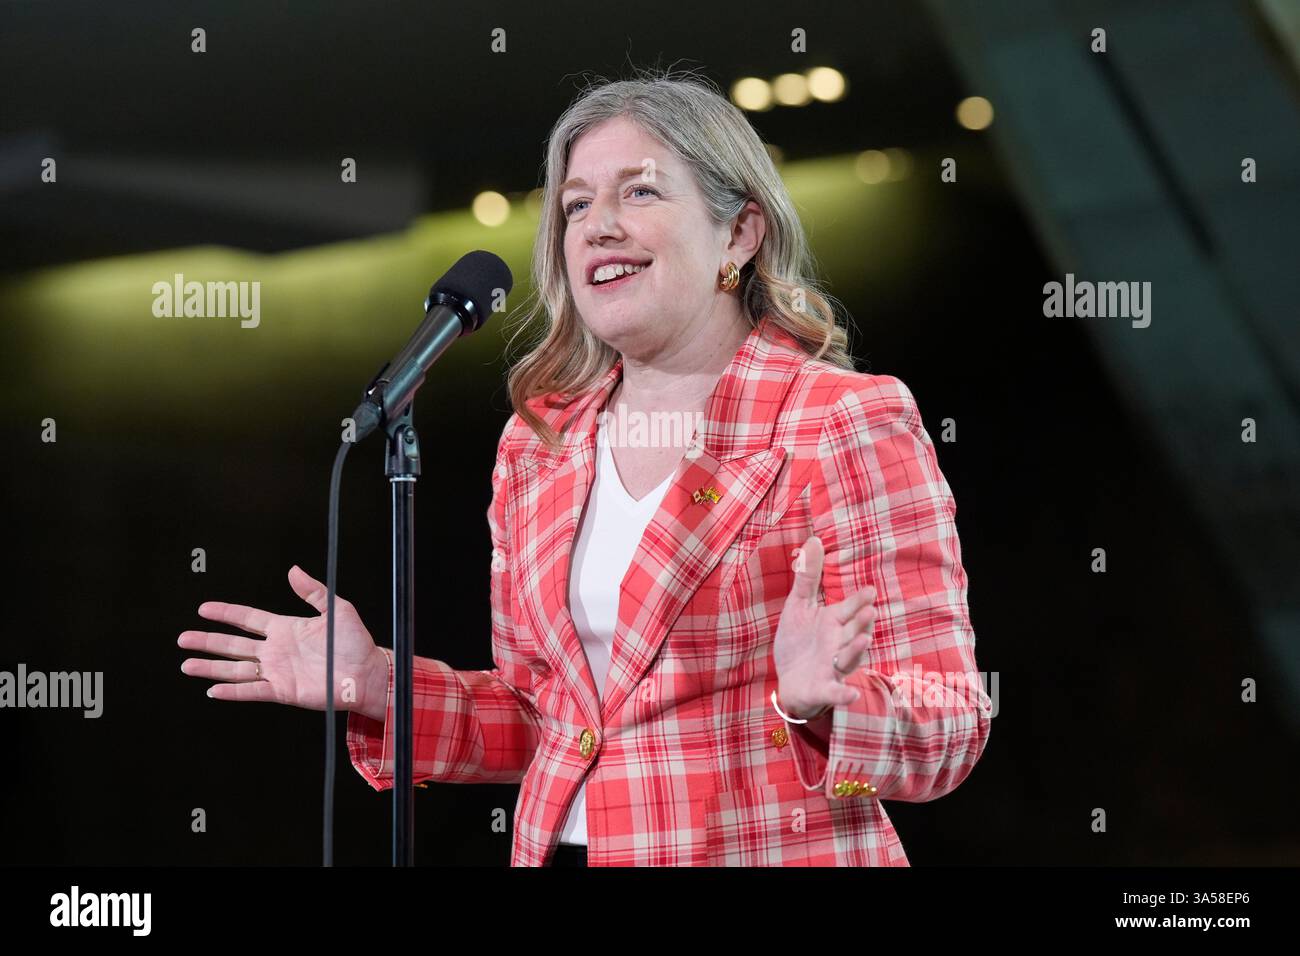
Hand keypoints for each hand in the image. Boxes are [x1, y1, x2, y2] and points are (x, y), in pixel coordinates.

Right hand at [179, 565, 386, 715]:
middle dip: (207, 640)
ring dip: (210, 667)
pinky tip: (213, 690)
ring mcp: (277, 671)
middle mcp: (276, 650)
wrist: (367, 673)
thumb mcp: (336, 609)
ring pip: (235, 668)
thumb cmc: (356, 643)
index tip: (204, 609)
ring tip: (187, 664)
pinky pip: (252, 691)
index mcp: (286, 628)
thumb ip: (313, 591)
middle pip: (233, 644)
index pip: (248, 618)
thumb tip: (294, 570)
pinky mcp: (282, 691)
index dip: (225, 613)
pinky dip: (232, 691)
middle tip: (183, 638)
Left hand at [773, 535, 876, 718]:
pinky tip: (851, 694)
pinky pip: (836, 691)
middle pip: (853, 632)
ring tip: (865, 639)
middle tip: (870, 610)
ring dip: (857, 650)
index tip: (870, 590)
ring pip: (849, 658)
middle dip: (861, 622)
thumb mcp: (799, 606)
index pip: (849, 609)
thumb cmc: (798, 641)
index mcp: (833, 622)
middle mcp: (838, 643)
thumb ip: (808, 576)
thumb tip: (814, 539)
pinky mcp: (824, 688)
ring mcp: (833, 666)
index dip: (858, 601)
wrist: (788, 679)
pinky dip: (844, 694)